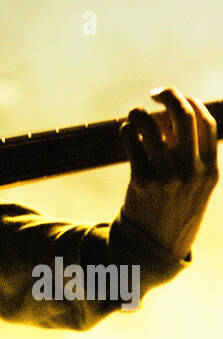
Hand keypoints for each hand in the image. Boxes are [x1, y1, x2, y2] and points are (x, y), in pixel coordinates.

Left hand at [120, 87, 218, 259]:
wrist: (155, 245)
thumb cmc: (175, 207)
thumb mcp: (198, 185)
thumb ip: (194, 155)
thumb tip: (177, 114)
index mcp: (211, 170)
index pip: (206, 122)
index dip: (191, 102)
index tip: (177, 98)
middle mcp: (192, 172)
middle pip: (183, 116)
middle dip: (169, 95)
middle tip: (155, 93)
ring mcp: (167, 176)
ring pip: (150, 125)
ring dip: (139, 113)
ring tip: (135, 115)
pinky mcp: (142, 181)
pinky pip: (131, 140)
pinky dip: (127, 130)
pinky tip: (127, 133)